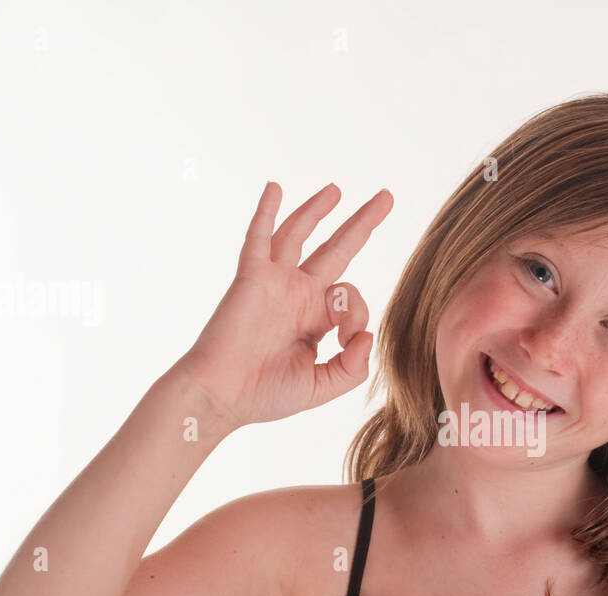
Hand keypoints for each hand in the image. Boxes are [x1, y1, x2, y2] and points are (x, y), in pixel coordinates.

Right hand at [179, 181, 392, 426]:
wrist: (223, 395)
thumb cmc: (266, 395)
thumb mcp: (322, 385)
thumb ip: (353, 366)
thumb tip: (366, 335)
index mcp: (314, 320)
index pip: (351, 298)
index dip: (358, 313)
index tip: (345, 338)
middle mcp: (296, 295)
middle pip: (336, 249)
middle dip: (360, 224)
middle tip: (384, 199)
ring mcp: (274, 282)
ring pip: (299, 235)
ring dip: (317, 210)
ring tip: (338, 190)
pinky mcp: (251, 277)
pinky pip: (259, 237)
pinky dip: (266, 211)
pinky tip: (275, 187)